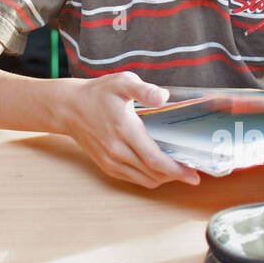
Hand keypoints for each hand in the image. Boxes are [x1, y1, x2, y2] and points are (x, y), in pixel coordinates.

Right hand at [60, 72, 200, 187]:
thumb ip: (144, 89)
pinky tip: (157, 169)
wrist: (69, 107)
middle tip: (192, 172)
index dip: (177, 170)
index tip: (194, 175)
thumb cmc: (97, 93)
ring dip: (163, 179)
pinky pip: (132, 179)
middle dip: (176, 176)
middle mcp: (117, 150)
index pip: (155, 159)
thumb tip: (164, 96)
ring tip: (177, 170)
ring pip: (144, 180)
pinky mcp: (106, 165)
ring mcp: (110, 160)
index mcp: (124, 129)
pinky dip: (148, 178)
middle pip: (153, 174)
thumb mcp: (121, 82)